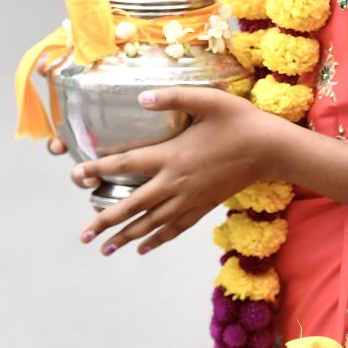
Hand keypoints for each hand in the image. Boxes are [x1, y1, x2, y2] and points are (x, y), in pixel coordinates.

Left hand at [76, 87, 278, 256]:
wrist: (270, 149)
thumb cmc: (239, 121)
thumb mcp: (208, 100)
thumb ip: (173, 97)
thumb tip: (141, 97)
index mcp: (172, 156)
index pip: (126, 165)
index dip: (98, 169)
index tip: (77, 176)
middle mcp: (176, 182)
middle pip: (132, 205)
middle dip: (105, 221)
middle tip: (83, 236)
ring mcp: (190, 198)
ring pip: (151, 223)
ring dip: (126, 237)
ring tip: (105, 249)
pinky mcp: (203, 206)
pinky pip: (175, 228)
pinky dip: (157, 240)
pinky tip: (143, 248)